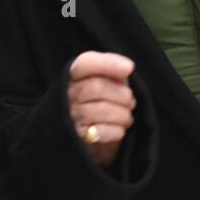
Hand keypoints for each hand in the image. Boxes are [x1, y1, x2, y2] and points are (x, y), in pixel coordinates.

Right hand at [67, 51, 136, 167]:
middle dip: (121, 94)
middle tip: (130, 100)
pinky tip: (119, 129)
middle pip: (96, 87)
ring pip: (101, 110)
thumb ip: (114, 71)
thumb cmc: (104, 99)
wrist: (93, 133)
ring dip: (122, 114)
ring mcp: (71, 115)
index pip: (84, 63)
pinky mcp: (78, 136)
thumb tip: (126, 69)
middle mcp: (68, 94)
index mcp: (74, 75)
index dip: (107, 64)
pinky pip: (101, 131)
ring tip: (126, 116)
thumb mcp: (109, 80)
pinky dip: (117, 130)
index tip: (129, 68)